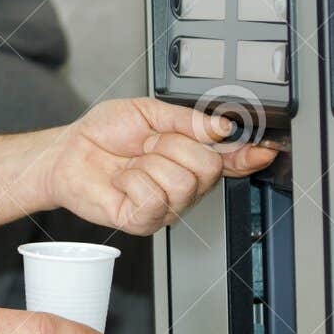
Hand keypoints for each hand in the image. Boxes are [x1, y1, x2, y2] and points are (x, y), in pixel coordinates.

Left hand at [45, 97, 277, 234]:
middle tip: (146, 144)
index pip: (229, 160)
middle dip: (171, 144)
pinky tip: (123, 180)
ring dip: (148, 162)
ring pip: (181, 182)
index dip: (249, 156)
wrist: (68, 154)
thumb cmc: (103, 134)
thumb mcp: (146, 112)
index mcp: (188, 155)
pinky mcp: (145, 220)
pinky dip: (132, 180)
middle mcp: (184, 184)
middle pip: (207, 166)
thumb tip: (221, 127)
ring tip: (132, 162)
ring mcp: (167, 206)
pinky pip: (153, 198)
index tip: (266, 150)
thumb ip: (186, 120)